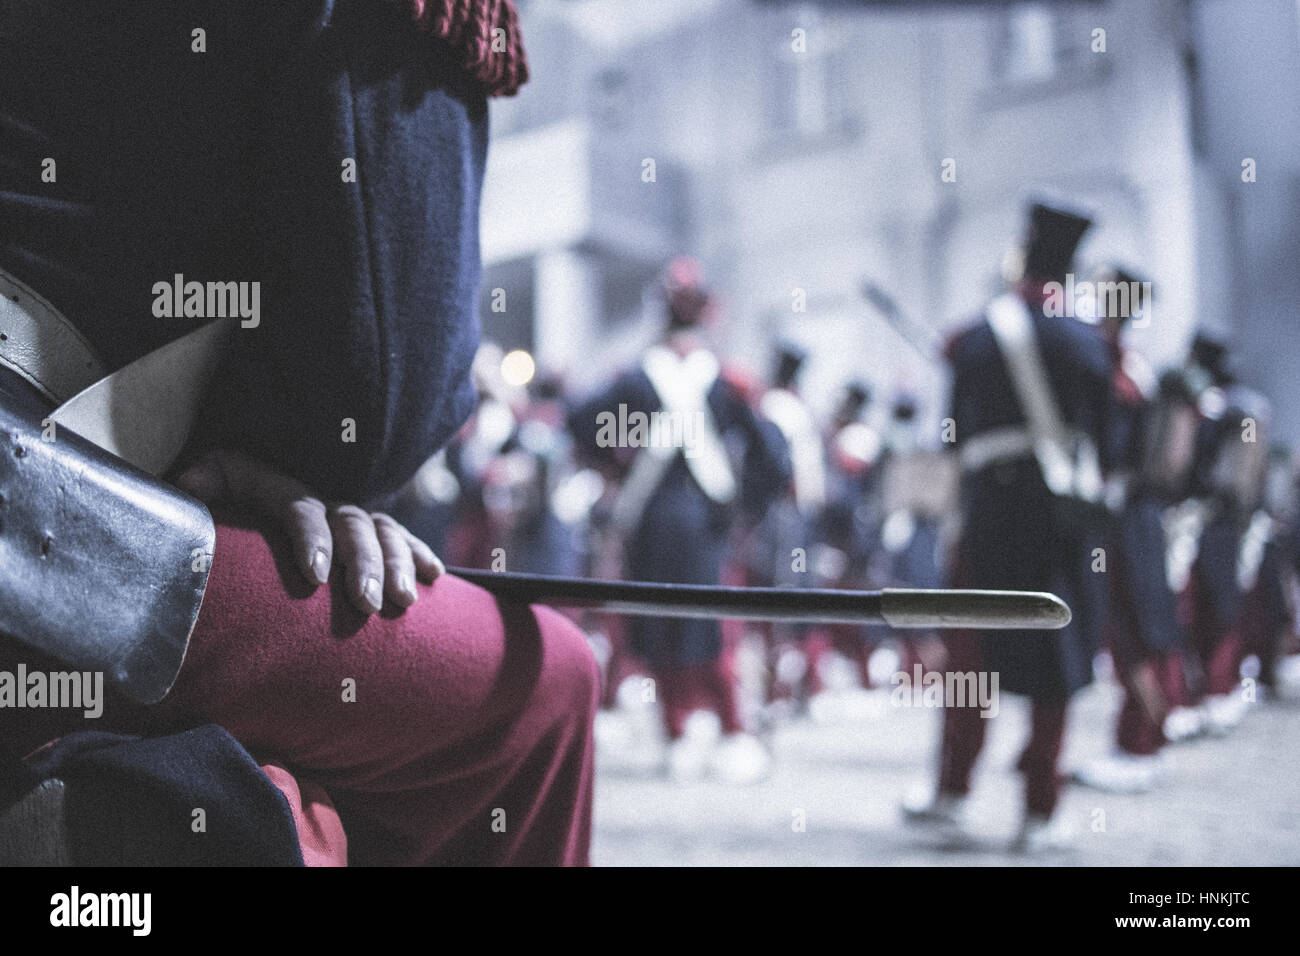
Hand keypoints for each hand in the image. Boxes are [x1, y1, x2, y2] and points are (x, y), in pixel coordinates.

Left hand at [174, 449, 444, 614]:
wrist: (236, 498)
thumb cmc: (217, 503)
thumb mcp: (207, 486)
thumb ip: (204, 482)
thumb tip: (188, 483)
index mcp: (281, 490)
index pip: (302, 509)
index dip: (311, 538)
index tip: (315, 576)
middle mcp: (321, 501)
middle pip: (352, 524)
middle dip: (364, 563)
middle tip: (367, 604)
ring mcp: (348, 517)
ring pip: (384, 531)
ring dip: (398, 564)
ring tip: (405, 601)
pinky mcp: (366, 535)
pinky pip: (401, 538)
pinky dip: (418, 554)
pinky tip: (436, 577)